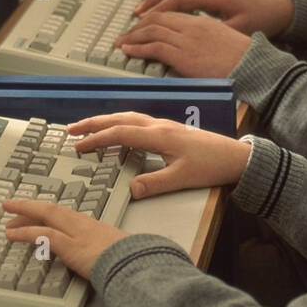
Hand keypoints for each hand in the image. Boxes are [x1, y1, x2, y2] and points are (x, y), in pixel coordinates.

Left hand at [3, 200, 128, 280]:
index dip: (47, 212)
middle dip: (30, 206)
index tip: (35, 213)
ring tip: (7, 220)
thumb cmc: (131, 260)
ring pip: (45, 216)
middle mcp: (82, 225)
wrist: (137, 264)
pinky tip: (12, 235)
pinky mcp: (70, 245)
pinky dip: (25, 233)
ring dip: (24, 216)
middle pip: (52, 209)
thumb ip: (105, 252)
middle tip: (12, 207)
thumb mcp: (116, 251)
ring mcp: (76, 233)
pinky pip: (42, 235)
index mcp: (92, 226)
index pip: (64, 215)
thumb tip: (102, 259)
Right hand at [70, 111, 251, 196]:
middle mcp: (159, 125)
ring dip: (106, 121)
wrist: (236, 157)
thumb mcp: (182, 179)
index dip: (97, 139)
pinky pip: (138, 121)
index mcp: (159, 135)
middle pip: (119, 118)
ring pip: (128, 117)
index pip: (120, 133)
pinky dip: (121, 124)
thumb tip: (130, 190)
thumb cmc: (212, 166)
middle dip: (94, 123)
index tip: (78, 146)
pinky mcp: (170, 130)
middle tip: (71, 129)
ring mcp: (164, 125)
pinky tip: (118, 132)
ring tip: (87, 128)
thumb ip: (155, 184)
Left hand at [115, 12, 253, 76]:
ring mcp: (187, 39)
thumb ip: (209, 41)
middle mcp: (192, 26)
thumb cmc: (246, 59)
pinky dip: (137, 47)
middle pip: (157, 18)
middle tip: (126, 34)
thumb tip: (199, 51)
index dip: (151, 18)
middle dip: (137, 26)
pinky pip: (154, 47)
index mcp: (202, 22)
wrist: (254, 66)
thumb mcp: (226, 43)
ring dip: (132, 36)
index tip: (141, 24)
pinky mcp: (183, 55)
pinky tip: (128, 50)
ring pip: (151, 30)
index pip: (169, 14)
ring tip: (121, 43)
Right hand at [132, 0, 294, 37]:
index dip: (159, 10)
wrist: (281, 6)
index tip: (142, 22)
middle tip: (134, 17)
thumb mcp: (243, 29)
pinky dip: (170, 0)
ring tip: (142, 13)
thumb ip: (219, 34)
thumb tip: (197, 44)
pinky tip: (164, 12)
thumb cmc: (263, 17)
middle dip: (152, 1)